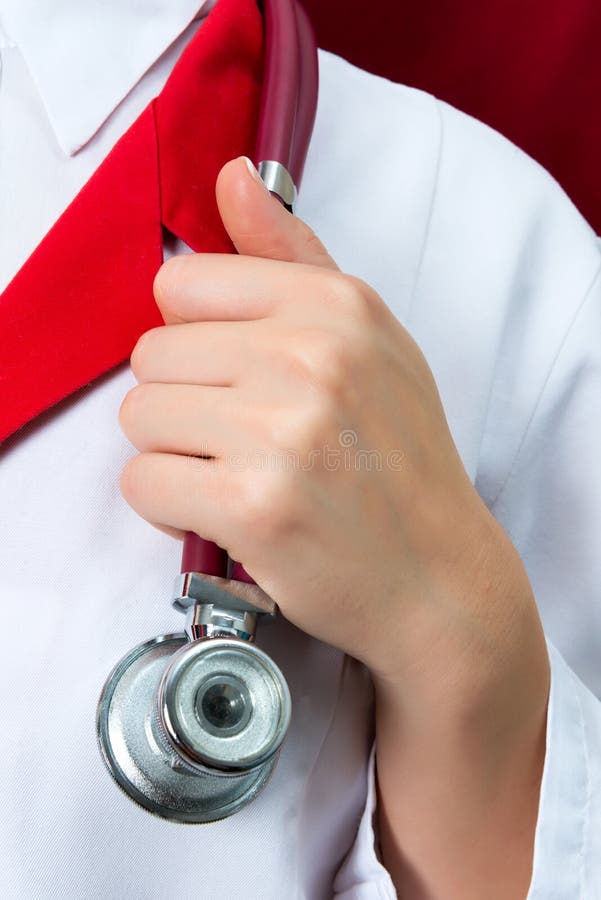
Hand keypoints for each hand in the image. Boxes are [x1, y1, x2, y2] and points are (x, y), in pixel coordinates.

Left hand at [120, 156, 549, 895]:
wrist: (437, 577)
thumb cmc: (400, 460)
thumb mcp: (369, 342)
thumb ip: (293, 257)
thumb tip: (234, 178)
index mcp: (335, 306)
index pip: (179, 282)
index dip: (194, 336)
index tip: (232, 373)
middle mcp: (310, 358)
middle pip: (151, 353)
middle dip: (182, 400)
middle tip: (240, 437)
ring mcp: (280, 433)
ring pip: (137, 416)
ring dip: (173, 453)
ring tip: (233, 474)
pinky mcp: (251, 507)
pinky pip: (142, 483)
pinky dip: (168, 506)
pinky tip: (220, 513)